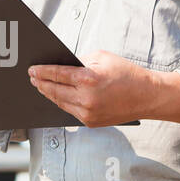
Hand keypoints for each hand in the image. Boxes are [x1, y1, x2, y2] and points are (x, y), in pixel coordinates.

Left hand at [28, 50, 179, 127]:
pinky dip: (61, 103)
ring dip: (49, 94)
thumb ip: (80, 61)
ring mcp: (88, 113)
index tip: (32, 69)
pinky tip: (56, 96)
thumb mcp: (102, 58)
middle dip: (41, 83)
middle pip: (54, 91)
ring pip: (60, 103)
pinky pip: (70, 111)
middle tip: (32, 78)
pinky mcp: (91, 122)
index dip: (42, 71)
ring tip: (41, 86)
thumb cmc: (127, 73)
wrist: (147, 96)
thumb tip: (61, 66)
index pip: (57, 74)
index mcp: (88, 79)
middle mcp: (86, 98)